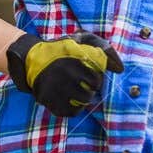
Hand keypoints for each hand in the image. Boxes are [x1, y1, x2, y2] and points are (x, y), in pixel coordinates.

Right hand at [6, 29, 123, 117]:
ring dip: (83, 99)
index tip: (89, 75)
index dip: (95, 79)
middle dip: (90, 89)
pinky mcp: (48, 100)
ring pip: (82, 103)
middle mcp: (64, 76)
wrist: (31, 59)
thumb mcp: (82, 40)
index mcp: (74, 61)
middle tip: (83, 84)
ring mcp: (55, 90)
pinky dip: (73, 107)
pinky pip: (70, 112)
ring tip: (76, 91)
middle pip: (90, 93)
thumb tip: (120, 69)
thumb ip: (104, 50)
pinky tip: (70, 99)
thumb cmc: (62, 50)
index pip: (96, 80)